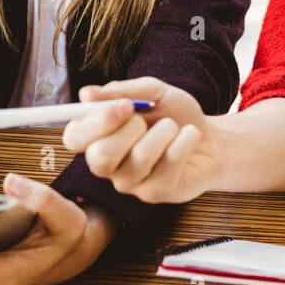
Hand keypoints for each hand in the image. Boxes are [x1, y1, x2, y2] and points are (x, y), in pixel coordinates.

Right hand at [62, 77, 218, 203]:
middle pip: (99, 157)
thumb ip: (122, 92)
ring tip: (173, 126)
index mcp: (98, 137)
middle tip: (145, 118)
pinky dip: (183, 141)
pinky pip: (167, 165)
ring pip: (138, 159)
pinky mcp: (156, 193)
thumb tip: (87, 93)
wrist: (210, 139)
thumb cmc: (174, 115)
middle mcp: (107, 164)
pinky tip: (189, 137)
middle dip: (127, 131)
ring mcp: (130, 182)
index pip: (74, 138)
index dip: (95, 122)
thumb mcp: (152, 92)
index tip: (124, 105)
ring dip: (163, 133)